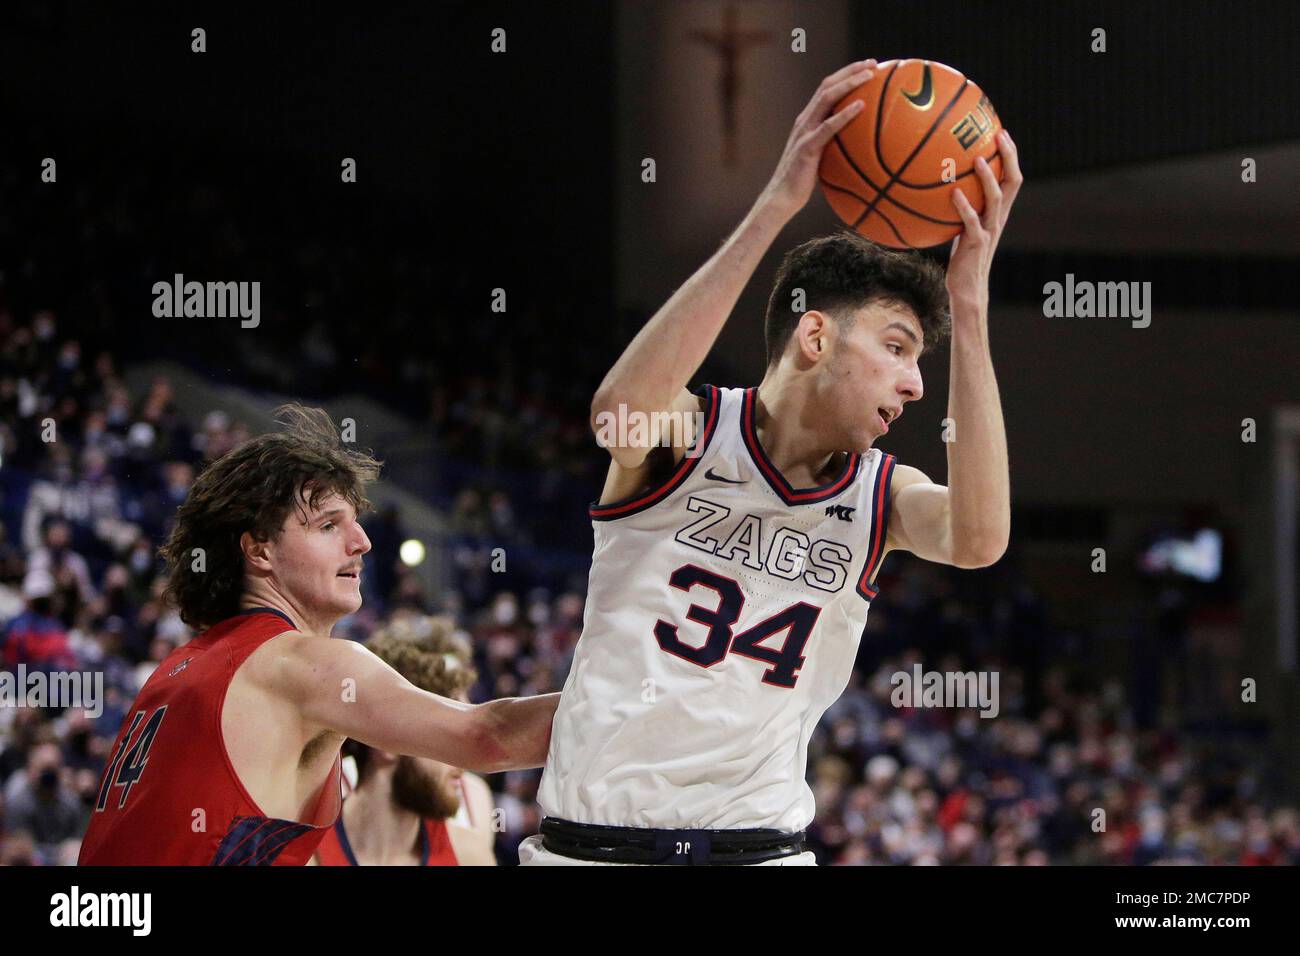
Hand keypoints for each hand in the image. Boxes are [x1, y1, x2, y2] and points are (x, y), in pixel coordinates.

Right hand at [759, 59, 876, 219]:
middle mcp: (804, 120)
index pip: (826, 89)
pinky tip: (861, 106)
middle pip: (827, 86)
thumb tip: (859, 147)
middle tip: (873, 62)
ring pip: (826, 98)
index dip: (846, 74)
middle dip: (850, 70)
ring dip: (849, 83)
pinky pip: (828, 126)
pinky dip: (844, 114)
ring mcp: (804, 131)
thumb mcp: (821, 160)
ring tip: (870, 75)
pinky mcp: (807, 147)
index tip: (867, 67)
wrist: (781, 199)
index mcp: (807, 121)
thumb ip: (834, 147)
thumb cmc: (802, 184)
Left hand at [946, 129, 1023, 316]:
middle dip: (1009, 157)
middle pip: (1012, 182)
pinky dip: (964, 206)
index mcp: (998, 213)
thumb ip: (959, 209)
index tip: (1003, 132)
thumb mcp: (962, 229)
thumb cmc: (961, 258)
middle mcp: (998, 218)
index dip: (1011, 156)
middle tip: (999, 135)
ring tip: (978, 159)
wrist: (967, 288)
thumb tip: (942, 188)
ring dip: (988, 178)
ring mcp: (989, 231)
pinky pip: (972, 222)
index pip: (1012, 179)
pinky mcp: (976, 244)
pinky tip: (954, 193)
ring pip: (996, 199)